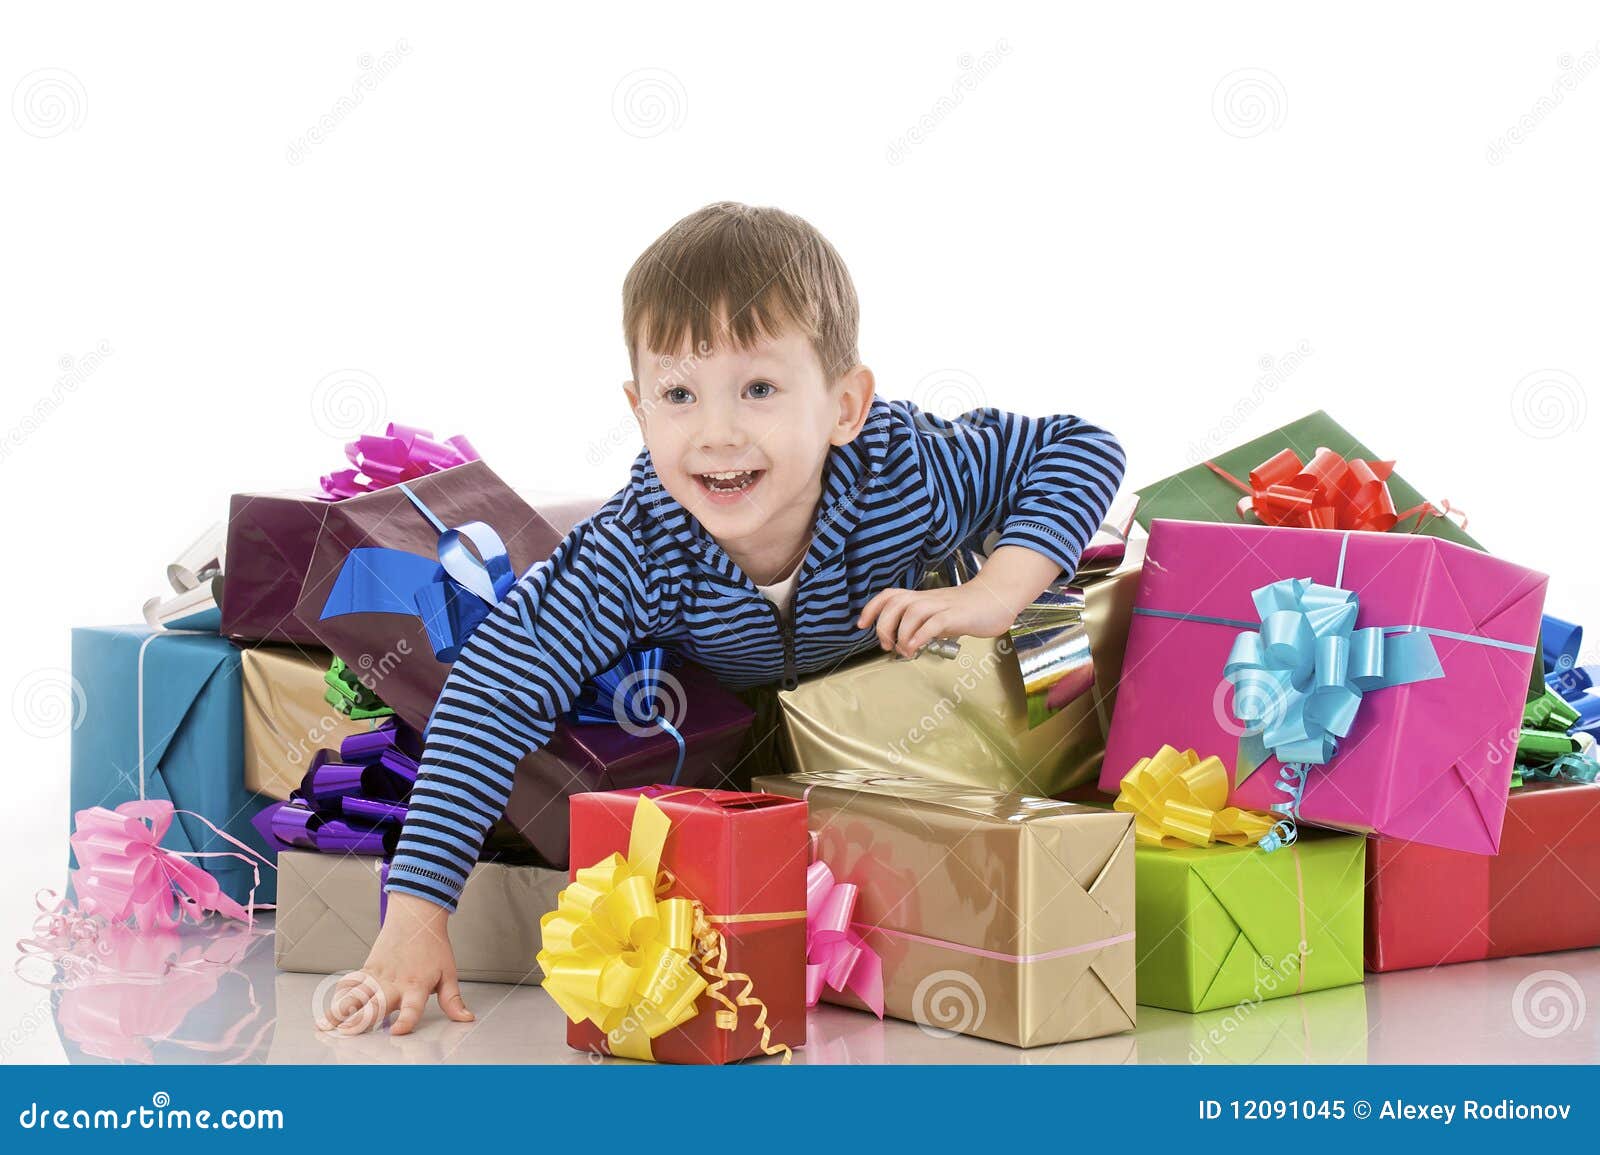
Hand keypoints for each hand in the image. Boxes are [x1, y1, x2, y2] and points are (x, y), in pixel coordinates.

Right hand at [317, 892, 475, 1036]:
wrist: (416, 916)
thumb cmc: (433, 946)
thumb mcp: (449, 973)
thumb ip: (453, 1000)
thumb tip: (466, 1019)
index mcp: (417, 986)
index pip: (412, 1008)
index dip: (405, 1020)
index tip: (396, 1031)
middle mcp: (395, 983)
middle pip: (376, 1003)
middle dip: (361, 1018)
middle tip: (347, 1031)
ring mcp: (378, 976)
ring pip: (355, 994)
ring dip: (339, 1010)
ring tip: (324, 1025)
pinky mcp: (367, 970)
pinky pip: (350, 983)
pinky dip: (338, 996)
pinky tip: (326, 1010)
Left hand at [857, 581, 1020, 657]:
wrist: (997, 599)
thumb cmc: (968, 609)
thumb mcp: (938, 614)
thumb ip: (921, 624)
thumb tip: (903, 641)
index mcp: (921, 598)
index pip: (890, 595)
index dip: (872, 608)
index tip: (861, 625)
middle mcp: (928, 599)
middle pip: (895, 602)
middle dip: (884, 624)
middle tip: (886, 644)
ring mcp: (942, 606)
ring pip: (912, 611)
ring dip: (901, 633)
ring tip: (903, 650)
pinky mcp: (956, 615)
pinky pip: (933, 623)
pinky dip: (920, 636)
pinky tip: (916, 648)